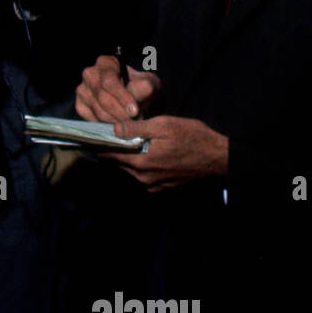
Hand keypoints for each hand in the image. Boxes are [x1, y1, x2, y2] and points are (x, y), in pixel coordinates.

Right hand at [76, 53, 160, 123]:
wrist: (136, 99)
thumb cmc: (142, 88)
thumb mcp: (149, 84)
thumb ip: (144, 87)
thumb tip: (137, 90)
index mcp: (106, 63)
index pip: (109, 82)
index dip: (122, 98)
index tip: (135, 111)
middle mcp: (90, 74)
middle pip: (103, 99)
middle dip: (121, 113)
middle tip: (136, 121)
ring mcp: (82, 90)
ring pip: (99, 112)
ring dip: (117, 120)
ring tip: (131, 122)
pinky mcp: (80, 106)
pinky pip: (92, 120)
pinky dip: (107, 125)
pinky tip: (118, 122)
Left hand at [111, 114, 228, 190]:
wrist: (219, 158)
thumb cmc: (193, 137)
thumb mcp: (165, 125)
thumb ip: (137, 128)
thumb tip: (114, 129)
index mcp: (142, 163)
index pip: (110, 156)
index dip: (100, 145)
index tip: (92, 137)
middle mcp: (144, 178)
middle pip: (119, 164)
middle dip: (113, 150)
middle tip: (108, 135)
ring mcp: (154, 185)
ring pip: (131, 170)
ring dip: (127, 158)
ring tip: (125, 142)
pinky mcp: (163, 187)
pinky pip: (143, 176)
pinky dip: (139, 165)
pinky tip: (144, 153)